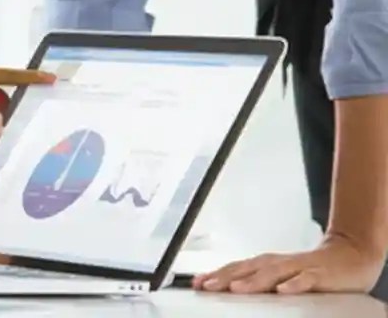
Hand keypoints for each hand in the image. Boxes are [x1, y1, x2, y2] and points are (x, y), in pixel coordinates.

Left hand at [193, 235, 382, 294]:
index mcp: (266, 263)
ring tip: (236, 289)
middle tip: (206, 286)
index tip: (196, 283)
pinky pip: (305, 279)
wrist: (350, 255)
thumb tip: (228, 288)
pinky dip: (294, 284)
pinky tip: (283, 291)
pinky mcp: (319, 274)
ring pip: (272, 274)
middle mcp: (278, 263)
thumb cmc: (310, 268)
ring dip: (253, 281)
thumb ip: (257, 282)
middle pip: (247, 269)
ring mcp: (298, 267)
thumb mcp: (280, 276)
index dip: (216, 275)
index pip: (235, 268)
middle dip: (225, 278)